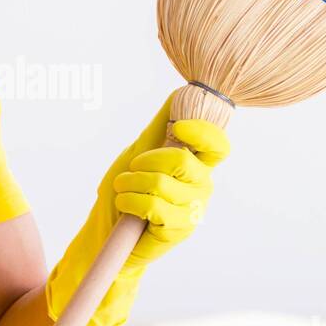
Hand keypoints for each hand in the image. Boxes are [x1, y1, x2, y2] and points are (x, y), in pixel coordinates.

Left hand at [45, 93, 230, 325]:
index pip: (218, 146)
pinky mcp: (178, 230)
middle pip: (183, 160)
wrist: (108, 232)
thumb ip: (161, 126)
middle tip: (130, 170)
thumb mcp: (139, 152)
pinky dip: (131, 201)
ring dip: (131, 183)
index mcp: (197, 165)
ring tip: (121, 189)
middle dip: (146, 161)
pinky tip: (126, 205)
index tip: (179, 128)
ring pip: (162, 184)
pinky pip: (154, 206)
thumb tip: (180, 92)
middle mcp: (200, 187)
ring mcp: (192, 210)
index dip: (203, 133)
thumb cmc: (126, 191)